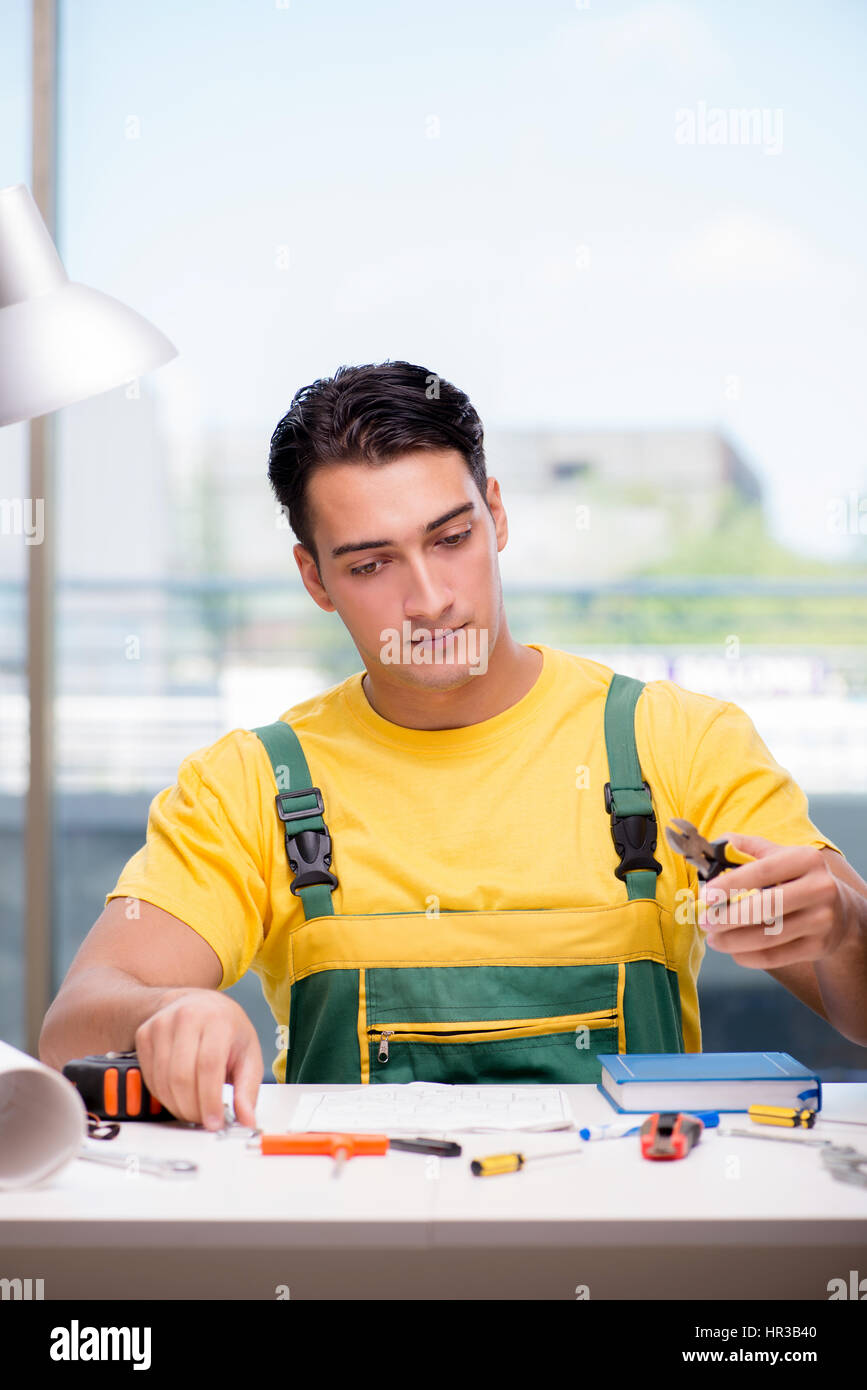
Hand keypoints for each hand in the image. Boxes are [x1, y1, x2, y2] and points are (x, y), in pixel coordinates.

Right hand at [134, 989, 262, 1128]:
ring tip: (193, 1110)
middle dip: (192, 1108)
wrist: (197, 1004)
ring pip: (163, 1080)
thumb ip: (248, 1088)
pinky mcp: (145, 1035)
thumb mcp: (248, 1053)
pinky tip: (178, 1096)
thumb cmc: (226, 1028)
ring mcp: (162, 1024)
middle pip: (182, 1076)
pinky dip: (163, 1096)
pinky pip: (150, 1077)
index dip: (210, 1099)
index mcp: (217, 1019)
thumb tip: (248, 1120)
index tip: (214, 1121)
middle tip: (204, 1120)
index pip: (209, 1065)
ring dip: (177, 1106)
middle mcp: (187, 1017)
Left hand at [698, 833, 852, 967]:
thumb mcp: (779, 855)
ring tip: (713, 938)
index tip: (705, 895)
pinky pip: (774, 956)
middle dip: (727, 917)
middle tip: (704, 921)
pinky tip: (733, 951)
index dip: (730, 884)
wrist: (840, 911)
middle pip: (765, 907)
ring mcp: (821, 920)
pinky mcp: (818, 947)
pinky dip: (748, 956)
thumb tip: (714, 845)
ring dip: (732, 941)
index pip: (761, 871)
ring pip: (767, 937)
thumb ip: (745, 846)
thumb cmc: (796, 878)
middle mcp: (819, 888)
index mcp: (806, 859)